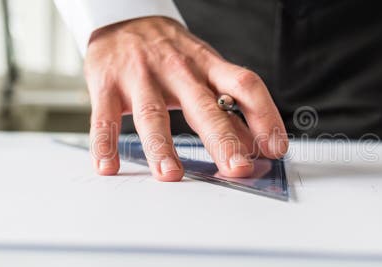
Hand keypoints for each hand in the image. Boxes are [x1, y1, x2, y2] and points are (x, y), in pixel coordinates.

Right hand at [84, 17, 287, 180]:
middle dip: (222, 139)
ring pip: (153, 114)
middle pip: (204, 106)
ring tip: (171, 175)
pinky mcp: (108, 84)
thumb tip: (253, 145)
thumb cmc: (168, 53)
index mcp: (207, 66)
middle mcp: (178, 70)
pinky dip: (106, 143)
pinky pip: (106, 118)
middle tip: (236, 168)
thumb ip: (227, 107)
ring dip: (162, 147)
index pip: (245, 86)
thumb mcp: (204, 71)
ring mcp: (141, 77)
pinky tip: (109, 165)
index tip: (276, 146)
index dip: (264, 115)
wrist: (122, 18)